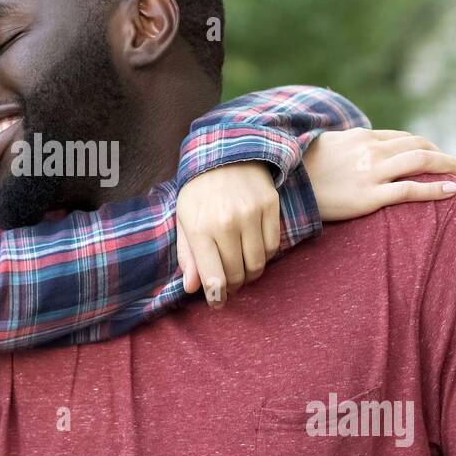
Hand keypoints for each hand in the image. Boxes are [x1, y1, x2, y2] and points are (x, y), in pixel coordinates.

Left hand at [175, 161, 279, 308]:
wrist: (224, 153)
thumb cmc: (199, 191)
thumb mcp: (183, 220)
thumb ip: (187, 255)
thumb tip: (192, 287)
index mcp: (200, 227)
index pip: (213, 276)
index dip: (215, 296)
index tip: (217, 302)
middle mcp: (226, 222)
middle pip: (237, 274)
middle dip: (232, 286)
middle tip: (228, 286)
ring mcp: (251, 214)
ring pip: (257, 263)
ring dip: (249, 274)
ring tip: (241, 271)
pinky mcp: (270, 206)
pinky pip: (272, 246)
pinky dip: (264, 256)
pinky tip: (253, 251)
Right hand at [304, 128, 455, 221]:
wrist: (283, 185)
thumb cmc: (299, 169)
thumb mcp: (324, 147)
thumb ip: (345, 146)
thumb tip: (354, 147)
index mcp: (361, 138)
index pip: (401, 138)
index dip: (425, 147)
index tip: (437, 156)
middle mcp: (370, 150)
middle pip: (418, 146)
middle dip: (444, 155)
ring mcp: (371, 173)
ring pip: (421, 162)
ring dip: (449, 166)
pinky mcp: (369, 196)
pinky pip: (410, 190)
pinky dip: (435, 189)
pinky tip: (452, 191)